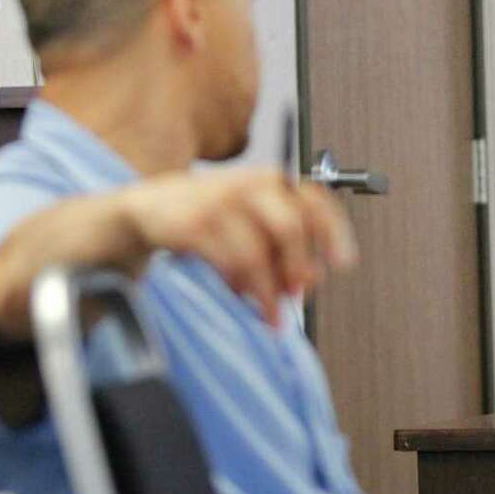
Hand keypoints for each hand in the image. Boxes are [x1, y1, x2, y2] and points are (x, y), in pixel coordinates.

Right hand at [121, 169, 357, 326]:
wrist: (151, 206)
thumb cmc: (212, 215)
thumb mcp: (252, 222)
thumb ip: (283, 248)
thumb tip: (310, 280)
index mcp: (271, 181)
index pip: (314, 200)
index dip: (333, 233)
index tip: (343, 263)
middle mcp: (249, 185)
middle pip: (289, 228)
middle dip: (297, 268)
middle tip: (297, 295)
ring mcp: (219, 202)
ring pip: (256, 254)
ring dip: (266, 292)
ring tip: (269, 312)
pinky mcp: (193, 224)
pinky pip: (225, 263)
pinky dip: (237, 286)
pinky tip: (238, 293)